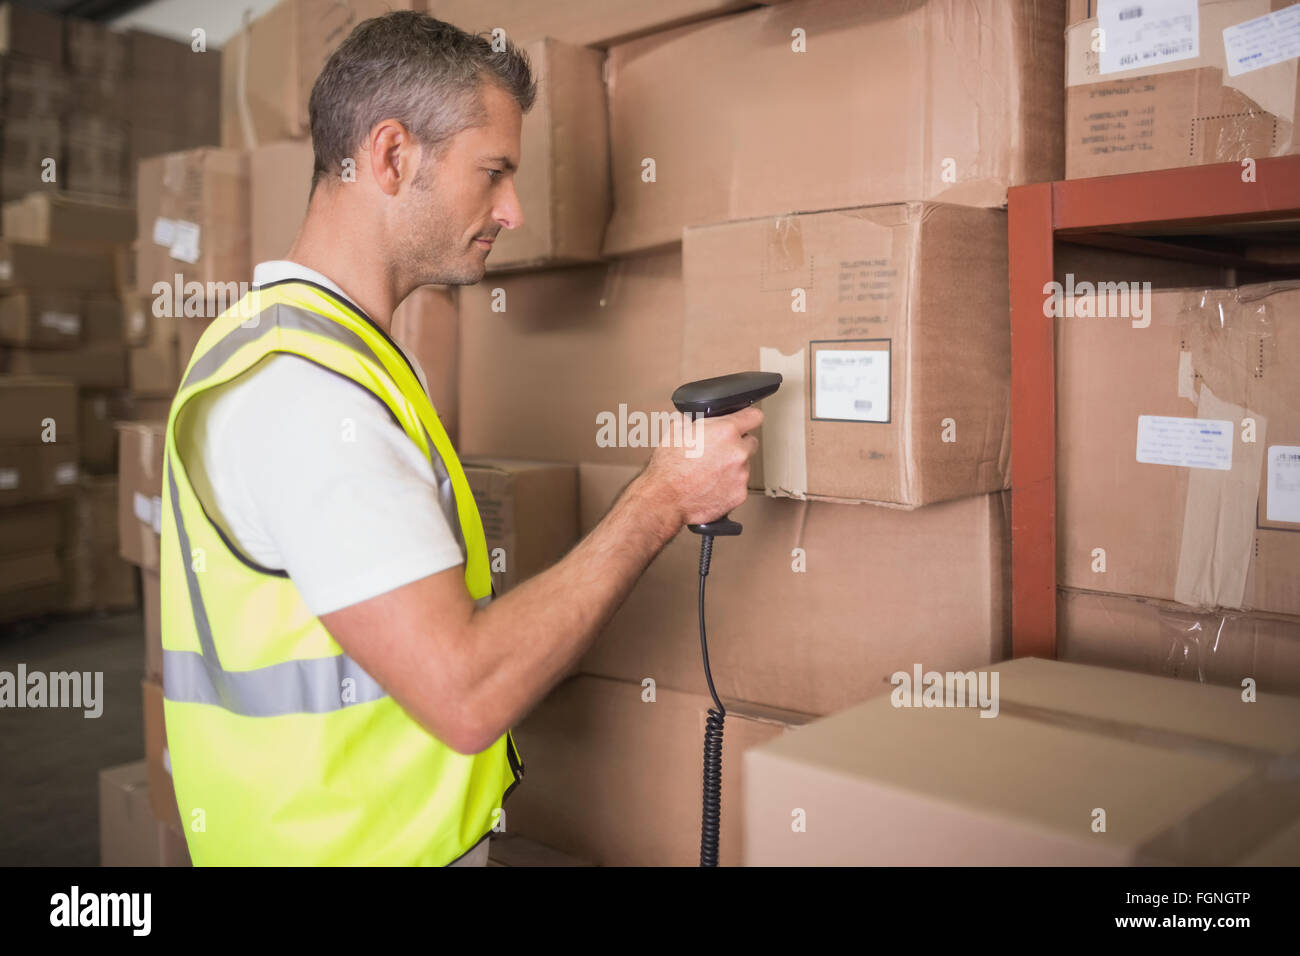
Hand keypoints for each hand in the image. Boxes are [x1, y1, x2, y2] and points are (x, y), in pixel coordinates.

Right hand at [640, 405, 762, 525]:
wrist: (665, 500)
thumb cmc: (668, 468)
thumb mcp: (675, 431)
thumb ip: (692, 419)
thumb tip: (694, 417)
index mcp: (725, 431)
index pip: (754, 416)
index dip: (748, 417)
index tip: (747, 421)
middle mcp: (738, 452)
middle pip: (750, 442)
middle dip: (737, 445)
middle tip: (717, 452)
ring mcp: (741, 475)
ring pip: (744, 466)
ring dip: (732, 467)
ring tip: (709, 472)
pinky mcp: (740, 494)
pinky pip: (739, 485)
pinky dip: (729, 486)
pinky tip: (711, 485)